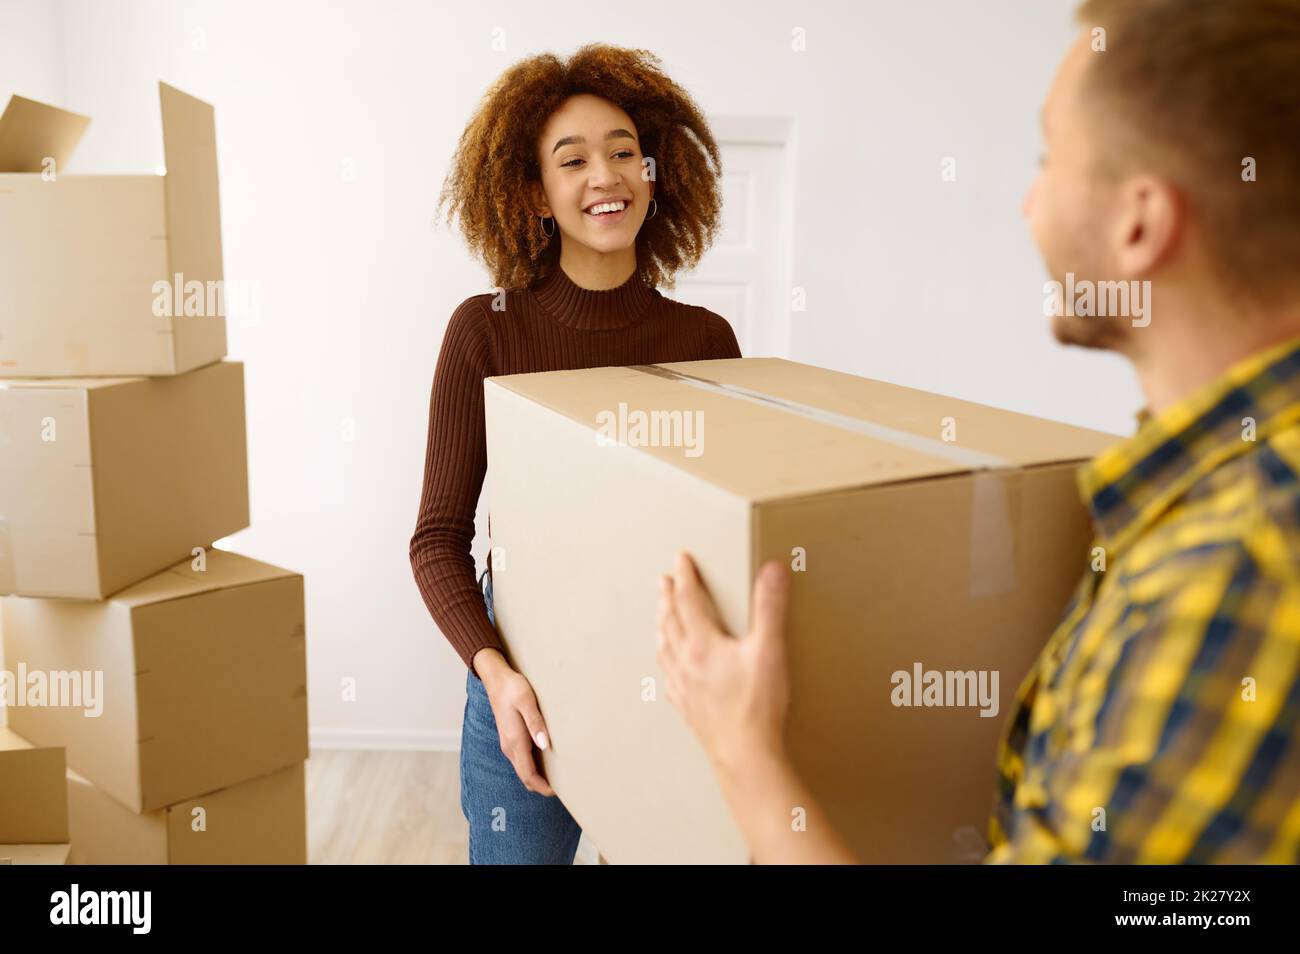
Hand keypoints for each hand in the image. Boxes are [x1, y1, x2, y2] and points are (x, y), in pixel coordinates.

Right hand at [474, 650, 555, 796]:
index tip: (559, 792)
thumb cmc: (513, 688)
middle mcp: (509, 747)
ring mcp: (508, 744)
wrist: (496, 679)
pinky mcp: (510, 738)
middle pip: (525, 777)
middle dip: (541, 786)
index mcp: (515, 742)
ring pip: (523, 770)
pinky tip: (546, 761)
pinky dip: (533, 768)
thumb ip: (536, 723)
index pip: (528, 775)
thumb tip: (545, 745)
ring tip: (558, 777)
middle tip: (563, 788)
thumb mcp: (527, 702)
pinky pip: (521, 761)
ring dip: (537, 777)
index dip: (543, 787)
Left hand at [656, 552, 792, 777]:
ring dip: (662, 625)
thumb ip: (770, 607)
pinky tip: (669, 666)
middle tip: (664, 582)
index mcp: (703, 644)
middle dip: (668, 598)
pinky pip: (668, 678)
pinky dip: (665, 662)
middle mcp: (686, 662)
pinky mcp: (687, 707)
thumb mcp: (769, 650)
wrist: (745, 755)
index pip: (689, 600)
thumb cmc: (757, 706)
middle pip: (671, 621)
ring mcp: (683, 686)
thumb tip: (772, 570)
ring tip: (661, 616)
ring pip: (665, 648)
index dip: (686, 576)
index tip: (681, 559)